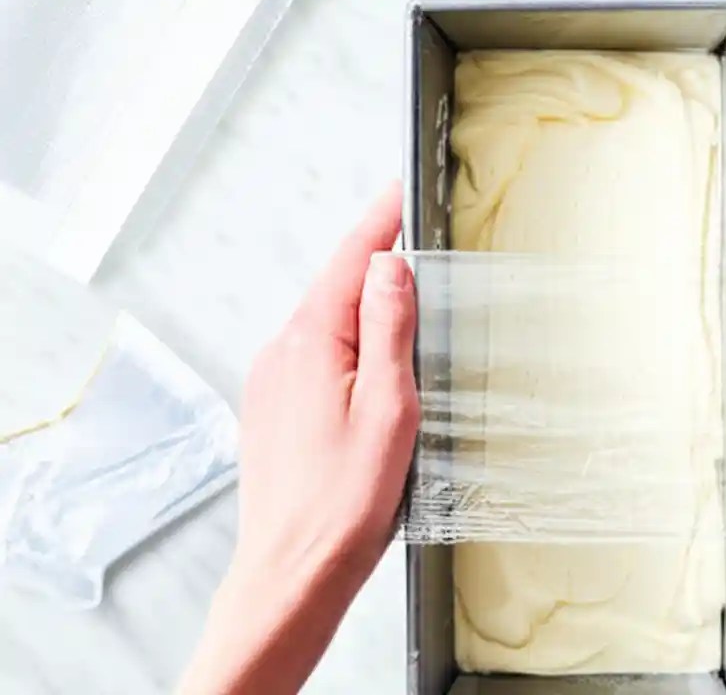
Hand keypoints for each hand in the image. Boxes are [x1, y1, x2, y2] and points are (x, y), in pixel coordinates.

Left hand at [233, 183, 416, 590]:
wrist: (294, 569)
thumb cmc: (345, 501)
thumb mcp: (389, 406)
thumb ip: (389, 327)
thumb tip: (390, 265)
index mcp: (310, 343)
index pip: (350, 260)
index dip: (380, 222)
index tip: (401, 190)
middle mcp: (281, 353)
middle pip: (336, 288)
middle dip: (377, 265)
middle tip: (419, 245)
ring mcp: (272, 382)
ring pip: (326, 325)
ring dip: (365, 311)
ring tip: (408, 311)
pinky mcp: (273, 409)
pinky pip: (315, 356)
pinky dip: (348, 346)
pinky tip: (374, 370)